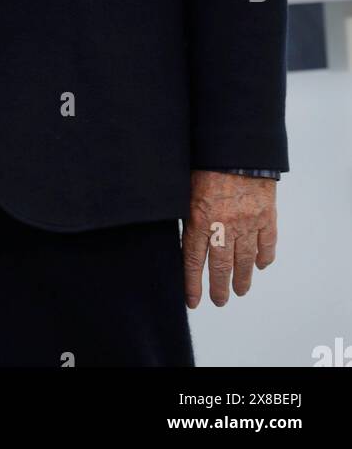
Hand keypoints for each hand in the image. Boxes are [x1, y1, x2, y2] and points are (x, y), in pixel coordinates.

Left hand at [183, 170, 276, 307]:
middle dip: (219, 288)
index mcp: (199, 219)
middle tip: (220, 301)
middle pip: (220, 266)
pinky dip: (265, 257)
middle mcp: (224, 226)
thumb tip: (182, 234)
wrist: (237, 147)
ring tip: (240, 290)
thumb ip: (187, 212)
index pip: (193, 260)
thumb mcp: (186, 187)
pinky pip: (267, 243)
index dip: (193, 283)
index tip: (192, 301)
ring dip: (242, 278)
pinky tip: (261, 265)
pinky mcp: (266, 215)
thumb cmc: (206, 161)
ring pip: (245, 260)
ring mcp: (248, 223)